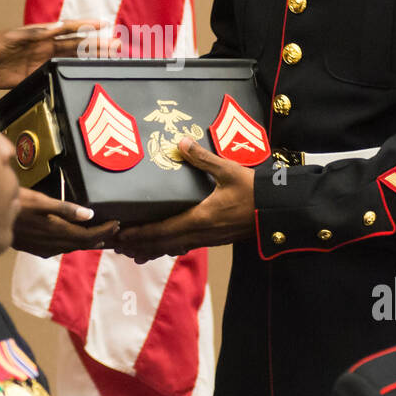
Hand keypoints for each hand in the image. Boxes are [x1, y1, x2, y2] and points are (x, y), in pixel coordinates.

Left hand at [0, 20, 117, 89]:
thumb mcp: (8, 38)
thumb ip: (30, 34)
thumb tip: (52, 28)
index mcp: (39, 34)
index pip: (67, 28)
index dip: (85, 26)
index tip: (104, 24)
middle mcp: (45, 46)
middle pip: (76, 44)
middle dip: (97, 44)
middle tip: (117, 45)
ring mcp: (43, 60)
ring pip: (73, 58)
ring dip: (91, 57)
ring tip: (111, 57)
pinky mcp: (37, 75)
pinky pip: (60, 72)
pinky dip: (74, 72)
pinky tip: (87, 72)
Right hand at [12, 188, 119, 257]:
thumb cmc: (15, 205)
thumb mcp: (40, 201)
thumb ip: (65, 208)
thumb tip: (90, 214)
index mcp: (58, 232)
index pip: (89, 236)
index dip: (105, 231)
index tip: (117, 225)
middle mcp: (54, 245)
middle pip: (83, 244)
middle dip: (100, 237)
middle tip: (114, 229)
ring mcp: (45, 250)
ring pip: (73, 248)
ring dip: (88, 241)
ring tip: (100, 233)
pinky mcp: (37, 250)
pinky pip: (62, 248)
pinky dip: (74, 242)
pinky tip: (74, 237)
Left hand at [109, 136, 254, 261]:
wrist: (278, 211)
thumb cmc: (255, 191)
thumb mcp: (229, 170)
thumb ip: (203, 158)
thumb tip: (181, 143)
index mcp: (200, 218)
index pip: (162, 230)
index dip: (139, 234)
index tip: (120, 234)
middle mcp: (201, 233)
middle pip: (163, 243)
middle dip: (139, 245)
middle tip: (117, 246)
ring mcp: (208, 238)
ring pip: (174, 247)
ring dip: (153, 250)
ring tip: (134, 252)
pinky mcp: (215, 239)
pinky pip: (187, 246)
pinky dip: (171, 247)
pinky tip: (166, 247)